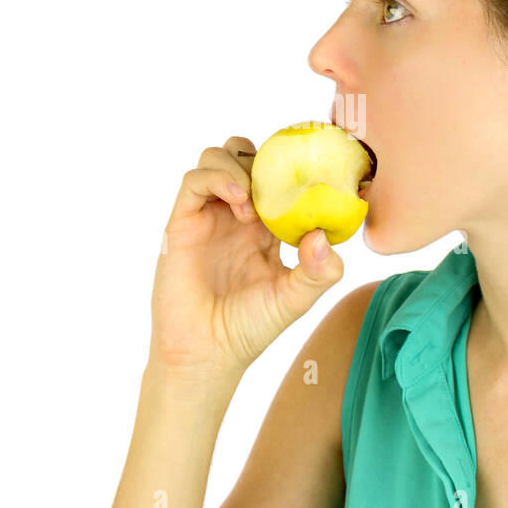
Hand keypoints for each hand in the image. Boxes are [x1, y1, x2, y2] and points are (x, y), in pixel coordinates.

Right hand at [149, 136, 344, 380]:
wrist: (206, 353)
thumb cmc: (249, 328)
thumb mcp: (295, 299)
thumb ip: (318, 272)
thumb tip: (323, 235)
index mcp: (268, 227)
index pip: (279, 176)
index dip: (294, 167)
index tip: (314, 172)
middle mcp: (237, 214)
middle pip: (247, 155)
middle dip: (265, 160)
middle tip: (277, 188)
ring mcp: (210, 215)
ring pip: (218, 157)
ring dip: (239, 167)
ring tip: (251, 205)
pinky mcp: (184, 222)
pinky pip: (195, 180)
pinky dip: (217, 177)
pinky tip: (237, 199)